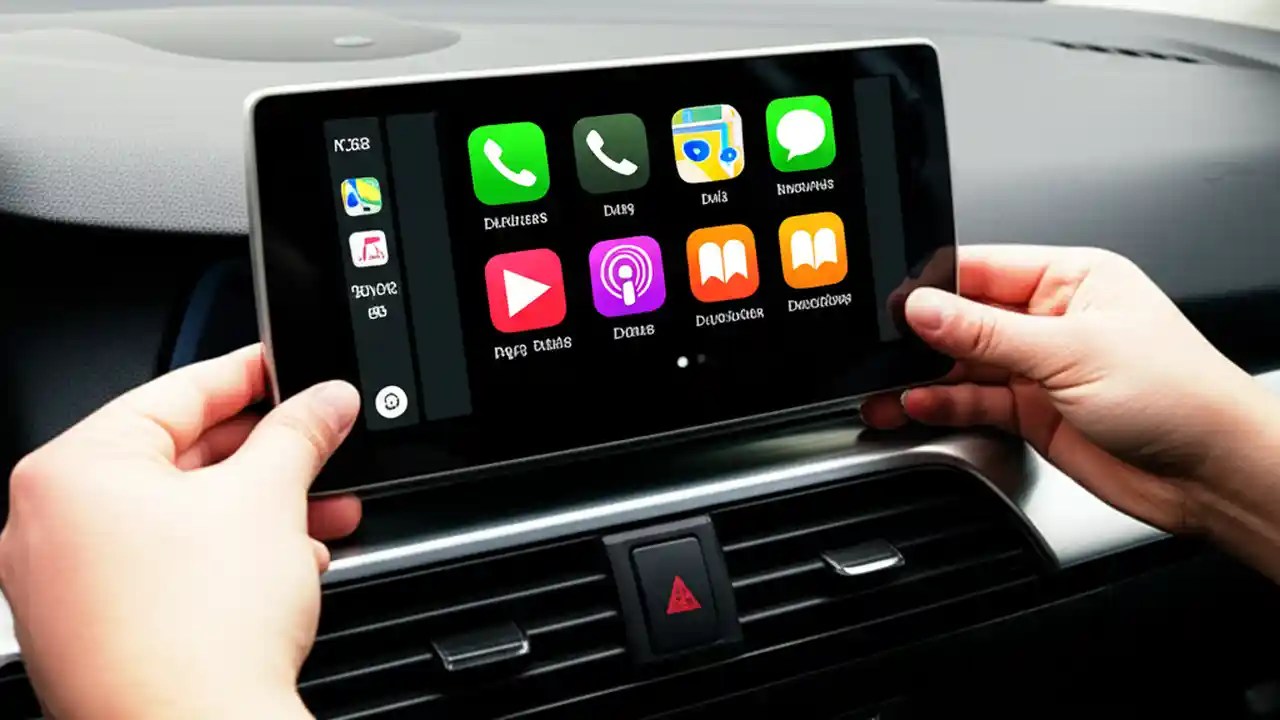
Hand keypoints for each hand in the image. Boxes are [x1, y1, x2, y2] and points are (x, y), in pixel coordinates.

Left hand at [0, 345, 361, 718]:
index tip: (291, 371)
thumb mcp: (269, 498)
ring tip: (320, 515)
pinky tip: (284, 564)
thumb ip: (300, 431)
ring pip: (176, 520)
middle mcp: (47, 526)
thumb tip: (325, 400)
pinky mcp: (91, 633)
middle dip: (266, 459)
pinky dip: (223, 558)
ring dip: (257, 513)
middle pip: (177, 460)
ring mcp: (62, 586)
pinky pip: (163, 569)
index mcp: (71, 473)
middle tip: (321, 445)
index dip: (249, 375)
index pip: (175, 392)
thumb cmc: (200, 633)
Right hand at [861, 245, 1265, 534]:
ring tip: (881, 388)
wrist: (1211, 474)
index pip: (982, 269)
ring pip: (964, 366)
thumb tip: (923, 308)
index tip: (892, 303)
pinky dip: (942, 405)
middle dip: (922, 335)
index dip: (933, 285)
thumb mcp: (1072, 352)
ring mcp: (1040, 368)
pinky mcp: (1033, 412)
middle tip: (878, 349)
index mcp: (1072, 279)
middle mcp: (1052, 319)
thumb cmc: (1179, 397)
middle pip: (965, 319)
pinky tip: (915, 405)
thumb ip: (988, 334)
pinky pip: (974, 402)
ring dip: (923, 377)